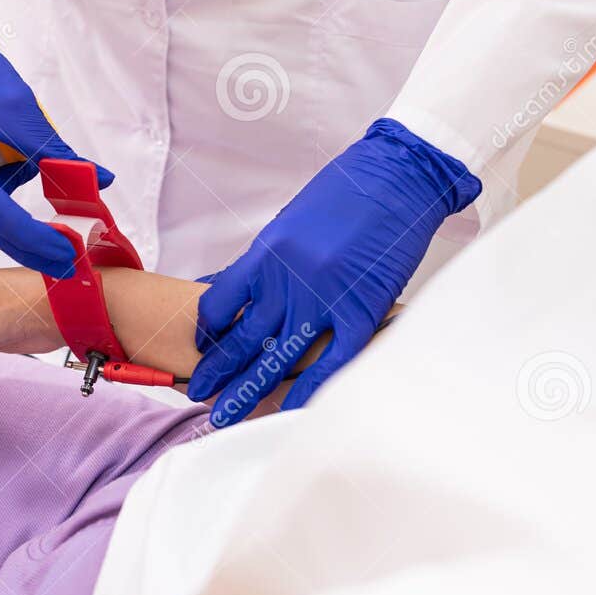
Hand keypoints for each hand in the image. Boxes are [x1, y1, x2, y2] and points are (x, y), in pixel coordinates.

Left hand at [189, 119, 480, 425]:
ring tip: (225, 417)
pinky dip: (310, 388)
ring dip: (248, 391)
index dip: (206, 330)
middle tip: (198, 394)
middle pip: (240, 338)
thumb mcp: (289, 222)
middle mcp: (287, 281)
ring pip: (276, 358)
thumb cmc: (345, 193)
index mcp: (265, 255)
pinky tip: (290, 408)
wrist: (398, 177)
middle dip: (216, 371)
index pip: (217, 303)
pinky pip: (330, 361)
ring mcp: (324, 299)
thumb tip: (227, 286)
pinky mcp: (361, 312)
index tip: (205, 344)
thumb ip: (262, 262)